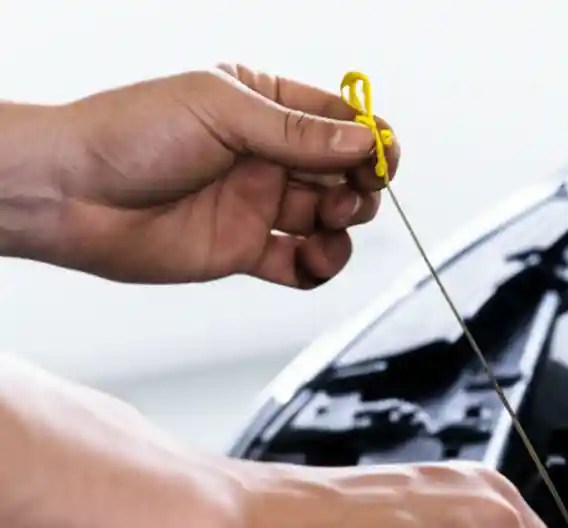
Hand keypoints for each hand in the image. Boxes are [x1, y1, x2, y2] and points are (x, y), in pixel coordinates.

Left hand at [0, 63, 397, 287]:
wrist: (68, 195)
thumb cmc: (130, 134)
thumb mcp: (222, 114)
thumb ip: (298, 133)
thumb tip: (365, 141)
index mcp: (263, 105)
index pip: (339, 120)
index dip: (371, 139)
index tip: (385, 157)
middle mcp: (266, 155)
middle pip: (344, 172)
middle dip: (360, 186)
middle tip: (349, 194)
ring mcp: (257, 204)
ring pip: (330, 221)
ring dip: (344, 227)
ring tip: (326, 227)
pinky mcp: (244, 250)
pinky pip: (300, 264)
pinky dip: (318, 267)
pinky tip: (311, 261)